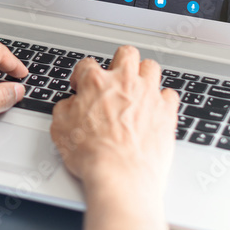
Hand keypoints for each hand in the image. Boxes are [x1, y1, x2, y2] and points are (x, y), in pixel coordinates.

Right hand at [50, 46, 179, 229]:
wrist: (121, 175)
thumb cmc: (91, 155)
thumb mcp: (60, 129)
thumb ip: (65, 108)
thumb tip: (70, 105)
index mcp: (96, 83)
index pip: (87, 64)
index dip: (81, 75)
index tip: (81, 87)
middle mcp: (124, 82)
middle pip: (126, 54)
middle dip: (119, 62)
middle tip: (114, 78)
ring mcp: (149, 95)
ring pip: (151, 67)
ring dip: (144, 75)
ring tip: (137, 89)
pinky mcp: (166, 112)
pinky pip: (169, 94)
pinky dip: (163, 99)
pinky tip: (155, 109)